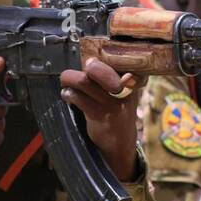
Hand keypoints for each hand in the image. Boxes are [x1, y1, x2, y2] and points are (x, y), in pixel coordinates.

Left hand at [60, 59, 144, 180]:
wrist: (121, 141)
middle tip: (82, 69)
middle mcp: (125, 90)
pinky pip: (79, 99)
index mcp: (133, 79)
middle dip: (86, 67)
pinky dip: (69, 95)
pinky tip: (68, 96)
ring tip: (67, 83)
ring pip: (85, 82)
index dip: (104, 59)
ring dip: (70, 79)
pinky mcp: (101, 116)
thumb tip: (88, 60)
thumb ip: (109, 76)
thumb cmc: (117, 111)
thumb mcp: (122, 91)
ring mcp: (113, 104)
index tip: (91, 61)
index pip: (121, 61)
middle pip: (100, 69)